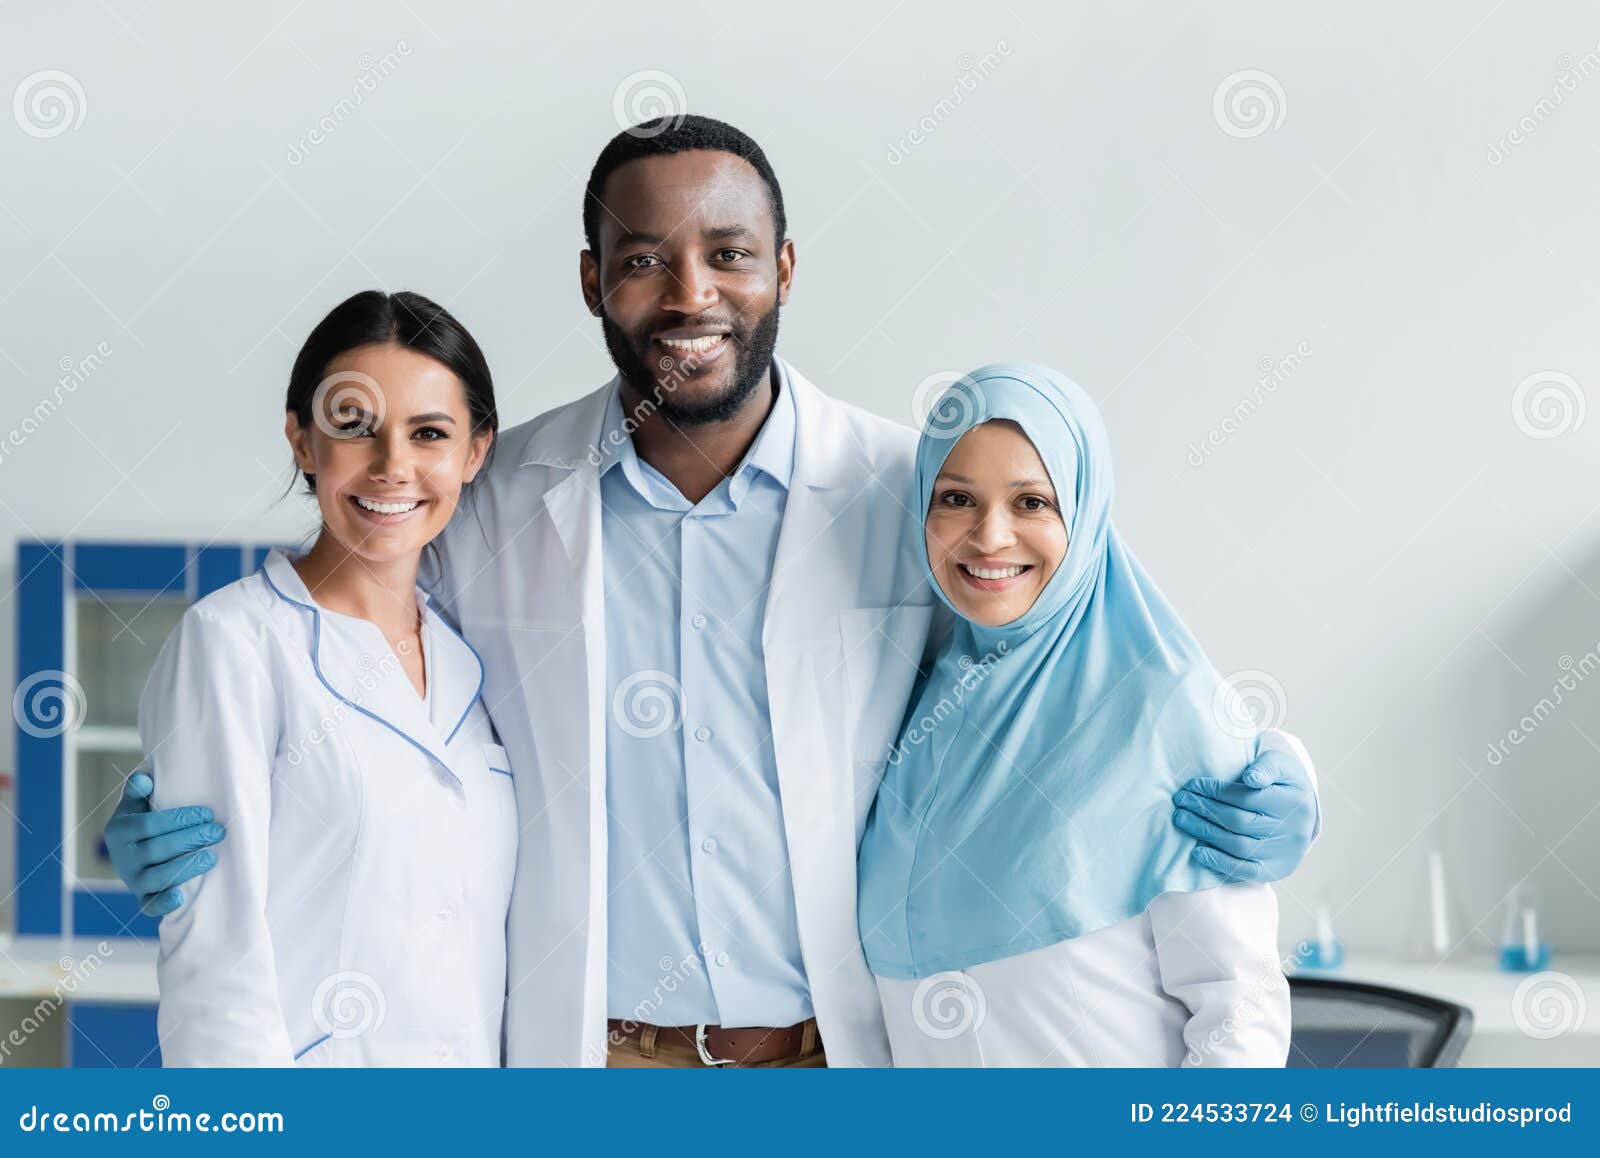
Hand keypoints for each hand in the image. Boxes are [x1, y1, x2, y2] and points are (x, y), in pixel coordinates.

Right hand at [105, 769, 225, 915]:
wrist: (134, 850)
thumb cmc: (143, 820)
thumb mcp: (136, 803)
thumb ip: (138, 790)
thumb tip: (144, 779)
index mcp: (119, 831)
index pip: (149, 825)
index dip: (179, 820)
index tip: (207, 813)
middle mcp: (122, 857)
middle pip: (156, 850)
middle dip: (190, 840)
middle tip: (218, 832)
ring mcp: (131, 880)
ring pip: (156, 877)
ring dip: (186, 868)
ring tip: (212, 858)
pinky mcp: (142, 897)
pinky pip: (148, 906)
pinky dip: (162, 904)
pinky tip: (180, 898)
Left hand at [1171, 746, 1317, 882]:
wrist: (1304, 814)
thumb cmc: (1283, 783)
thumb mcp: (1282, 765)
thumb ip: (1267, 766)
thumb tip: (1251, 778)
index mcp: (1292, 800)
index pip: (1245, 797)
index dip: (1215, 790)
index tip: (1192, 785)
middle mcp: (1291, 829)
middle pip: (1238, 821)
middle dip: (1204, 810)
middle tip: (1181, 801)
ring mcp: (1283, 852)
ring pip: (1238, 845)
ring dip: (1205, 833)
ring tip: (1182, 819)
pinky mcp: (1275, 870)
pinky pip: (1246, 871)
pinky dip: (1220, 863)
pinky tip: (1198, 852)